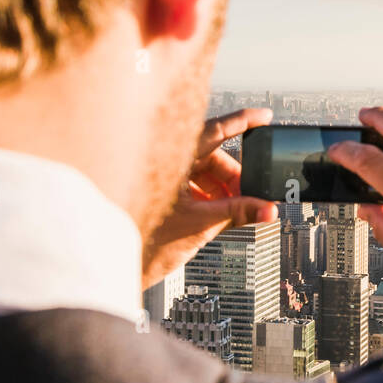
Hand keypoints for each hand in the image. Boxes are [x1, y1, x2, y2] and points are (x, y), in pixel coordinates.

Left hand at [142, 108, 276, 288]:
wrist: (113, 266)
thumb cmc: (144, 243)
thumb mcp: (200, 225)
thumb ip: (237, 214)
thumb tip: (268, 209)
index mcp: (171, 159)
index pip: (216, 130)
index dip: (243, 121)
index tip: (265, 117)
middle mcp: (164, 162)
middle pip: (212, 156)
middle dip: (234, 176)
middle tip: (251, 195)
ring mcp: (160, 177)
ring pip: (202, 171)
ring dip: (221, 188)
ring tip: (233, 210)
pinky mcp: (158, 192)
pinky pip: (190, 183)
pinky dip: (207, 195)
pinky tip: (214, 213)